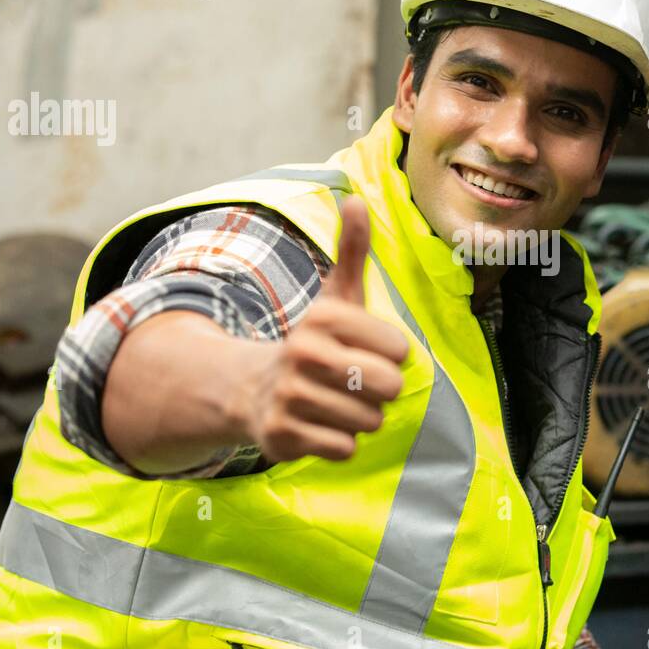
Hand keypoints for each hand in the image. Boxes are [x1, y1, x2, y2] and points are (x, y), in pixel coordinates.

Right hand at [242, 196, 407, 461]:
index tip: (365, 351)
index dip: (390, 356)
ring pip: (368, 420)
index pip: (399, 350)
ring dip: (360, 417)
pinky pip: (345, 448)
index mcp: (325, 317)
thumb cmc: (313, 342)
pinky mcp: (281, 437)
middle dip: (380, 391)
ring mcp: (290, 396)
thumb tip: (355, 200)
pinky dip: (340, 443)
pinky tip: (321, 425)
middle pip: (388, 387)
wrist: (250, 390)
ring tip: (335, 402)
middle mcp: (304, 353)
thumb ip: (351, 251)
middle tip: (355, 382)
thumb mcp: (334, 296)